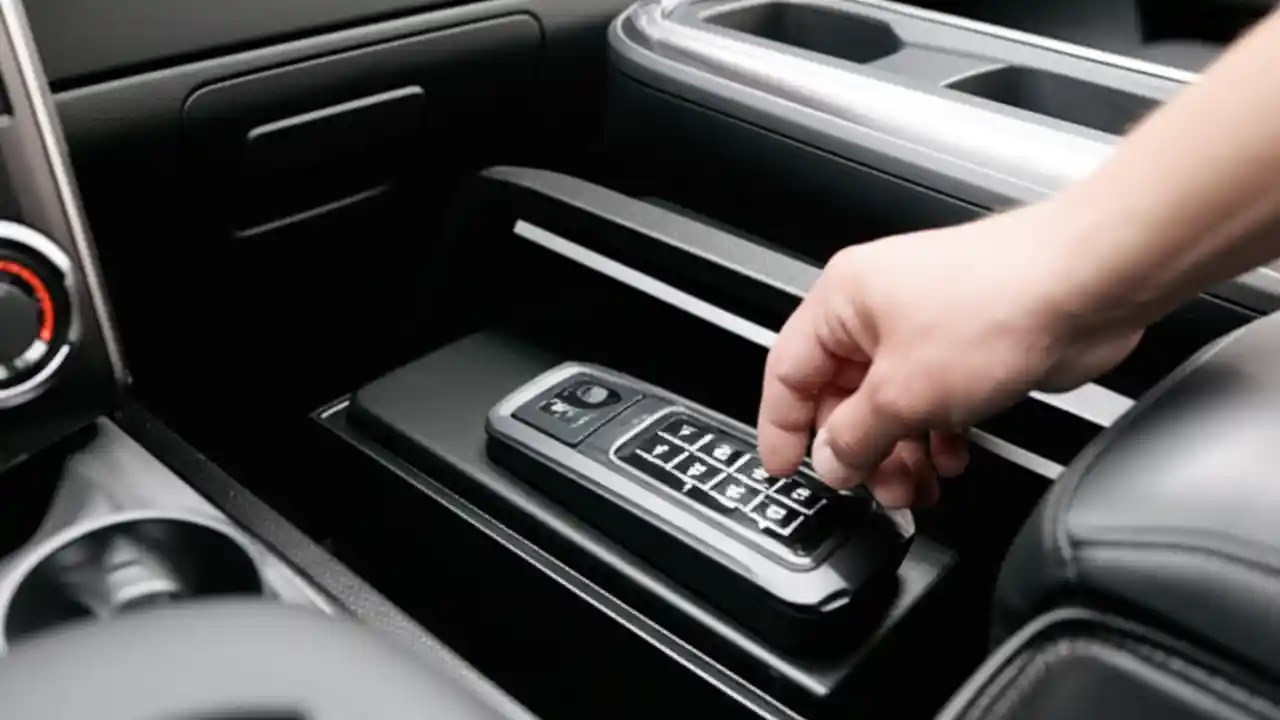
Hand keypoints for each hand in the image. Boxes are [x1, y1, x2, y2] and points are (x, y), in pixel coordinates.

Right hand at [756, 202, 1143, 506]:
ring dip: (900, 451)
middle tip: (873, 487)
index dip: (782, 427)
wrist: (1088, 284)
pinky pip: (934, 399)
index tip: (785, 469)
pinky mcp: (969, 342)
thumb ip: (856, 436)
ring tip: (915, 486)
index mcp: (843, 299)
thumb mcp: (904, 392)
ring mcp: (926, 323)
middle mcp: (879, 306)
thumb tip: (832, 461)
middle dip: (858, 449)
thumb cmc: (999, 303)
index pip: (788, 371)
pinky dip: (936, 434)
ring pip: (892, 403)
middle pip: (843, 394)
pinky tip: (951, 459)